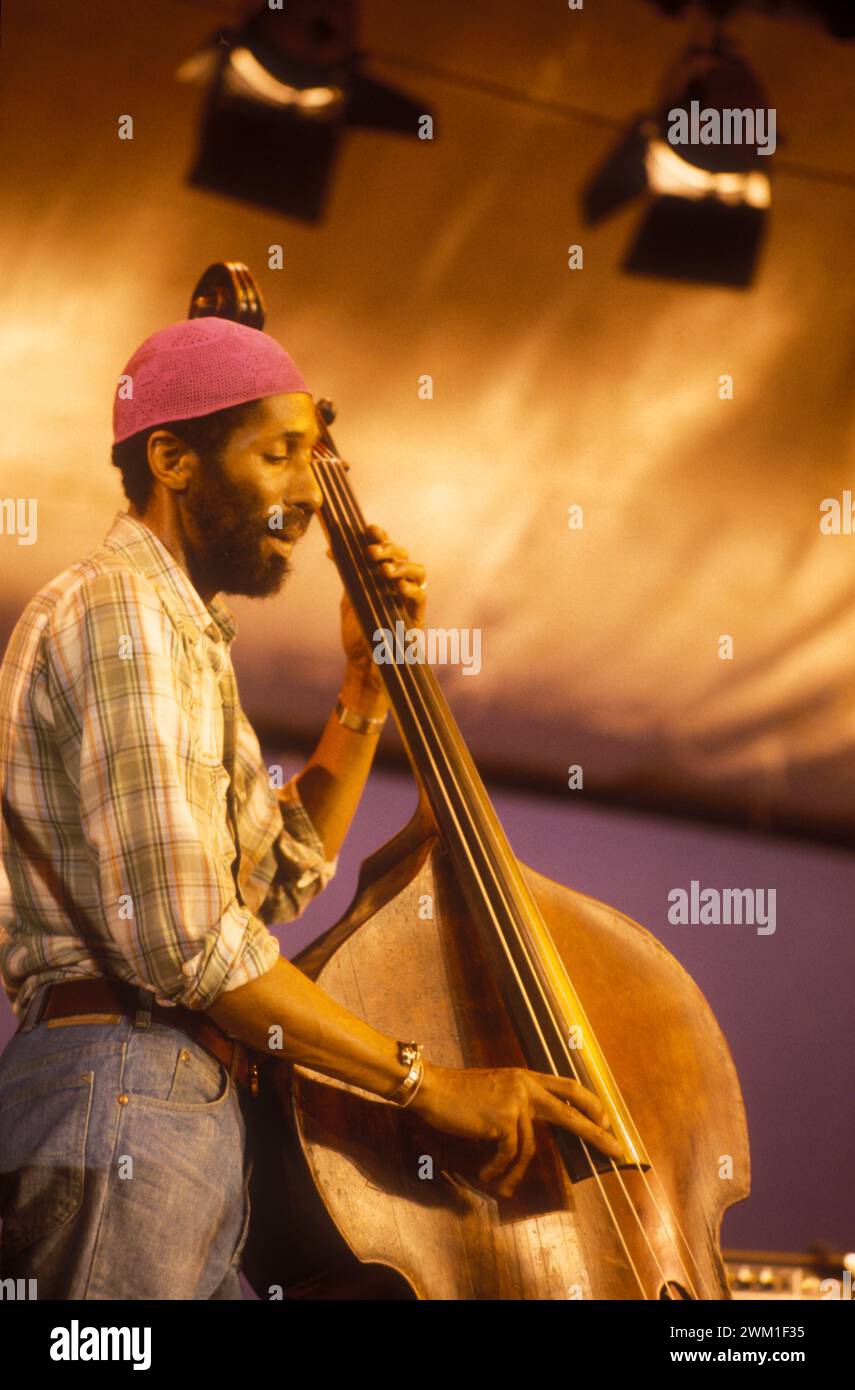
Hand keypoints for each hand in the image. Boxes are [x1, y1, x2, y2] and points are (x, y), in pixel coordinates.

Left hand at [337, 523, 426, 686]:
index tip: (369, 529)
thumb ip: (348, 573)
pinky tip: (398, 589)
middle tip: (371, 553)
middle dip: (388, 549)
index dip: (381, 536)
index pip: (387, 549)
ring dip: (401, 566)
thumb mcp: (350, 597)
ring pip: (418, 570)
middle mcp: (399, 583)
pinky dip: (411, 589)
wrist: (364, 664)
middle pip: (403, 555)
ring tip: (384, 571)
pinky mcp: (417, 616)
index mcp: (384, 576)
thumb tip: (333, 549)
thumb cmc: (359, 632)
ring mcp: (410, 598)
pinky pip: (422, 596)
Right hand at [408, 1062, 623, 1197]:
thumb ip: (518, 1102)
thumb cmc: (461, 1095)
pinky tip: (486, 1176)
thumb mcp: (497, 1090)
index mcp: (527, 1077)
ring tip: (501, 1185)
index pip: (570, 1086)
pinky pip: (509, 1154)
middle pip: (571, 1112)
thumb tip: (534, 1125)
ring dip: (513, 1172)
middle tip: (617, 1150)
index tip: (607, 1120)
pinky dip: (499, 1170)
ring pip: (529, 1147)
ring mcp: (515, 1101)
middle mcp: (526, 1086)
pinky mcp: (502, 1119)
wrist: (434, 1089)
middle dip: (597, 1133)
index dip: (591, 1104)